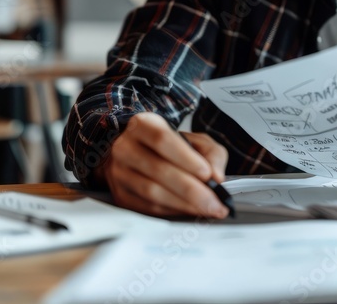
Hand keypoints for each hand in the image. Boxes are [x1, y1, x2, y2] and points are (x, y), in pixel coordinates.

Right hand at [97, 112, 229, 217]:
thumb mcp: (196, 140)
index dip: (185, 158)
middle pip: (158, 170)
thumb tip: (217, 176)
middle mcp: (125, 147)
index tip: (207, 174)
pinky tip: (190, 211)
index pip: (162, 139)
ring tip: (207, 209)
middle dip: (191, 190)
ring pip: (152, 192)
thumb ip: (212, 153)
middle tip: (214, 201)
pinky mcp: (120, 195)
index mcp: (143, 125)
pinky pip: (148, 207)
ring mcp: (119, 173)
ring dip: (184, 204)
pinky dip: (173, 211)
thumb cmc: (172, 147)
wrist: (141, 155)